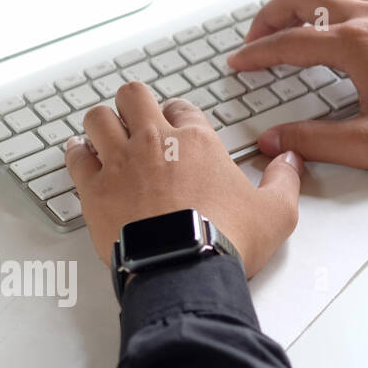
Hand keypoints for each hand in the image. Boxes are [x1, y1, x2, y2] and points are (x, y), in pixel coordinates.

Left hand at [64, 82, 303, 276]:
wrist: (184, 270)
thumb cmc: (226, 241)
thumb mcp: (276, 212)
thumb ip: (285, 181)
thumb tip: (291, 161)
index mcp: (196, 141)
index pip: (181, 109)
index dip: (177, 117)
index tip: (175, 129)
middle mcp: (155, 142)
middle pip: (134, 97)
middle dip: (134, 105)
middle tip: (135, 121)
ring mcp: (120, 163)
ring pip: (98, 118)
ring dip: (101, 123)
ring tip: (103, 134)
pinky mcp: (94, 189)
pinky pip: (75, 156)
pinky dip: (76, 153)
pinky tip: (80, 156)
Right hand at [230, 0, 367, 168]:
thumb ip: (315, 142)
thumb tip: (275, 140)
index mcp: (354, 45)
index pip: (289, 42)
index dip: (256, 53)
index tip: (237, 63)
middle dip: (269, 16)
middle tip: (253, 40)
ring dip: (299, 0)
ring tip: (286, 23)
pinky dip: (331, 0)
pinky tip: (332, 23)